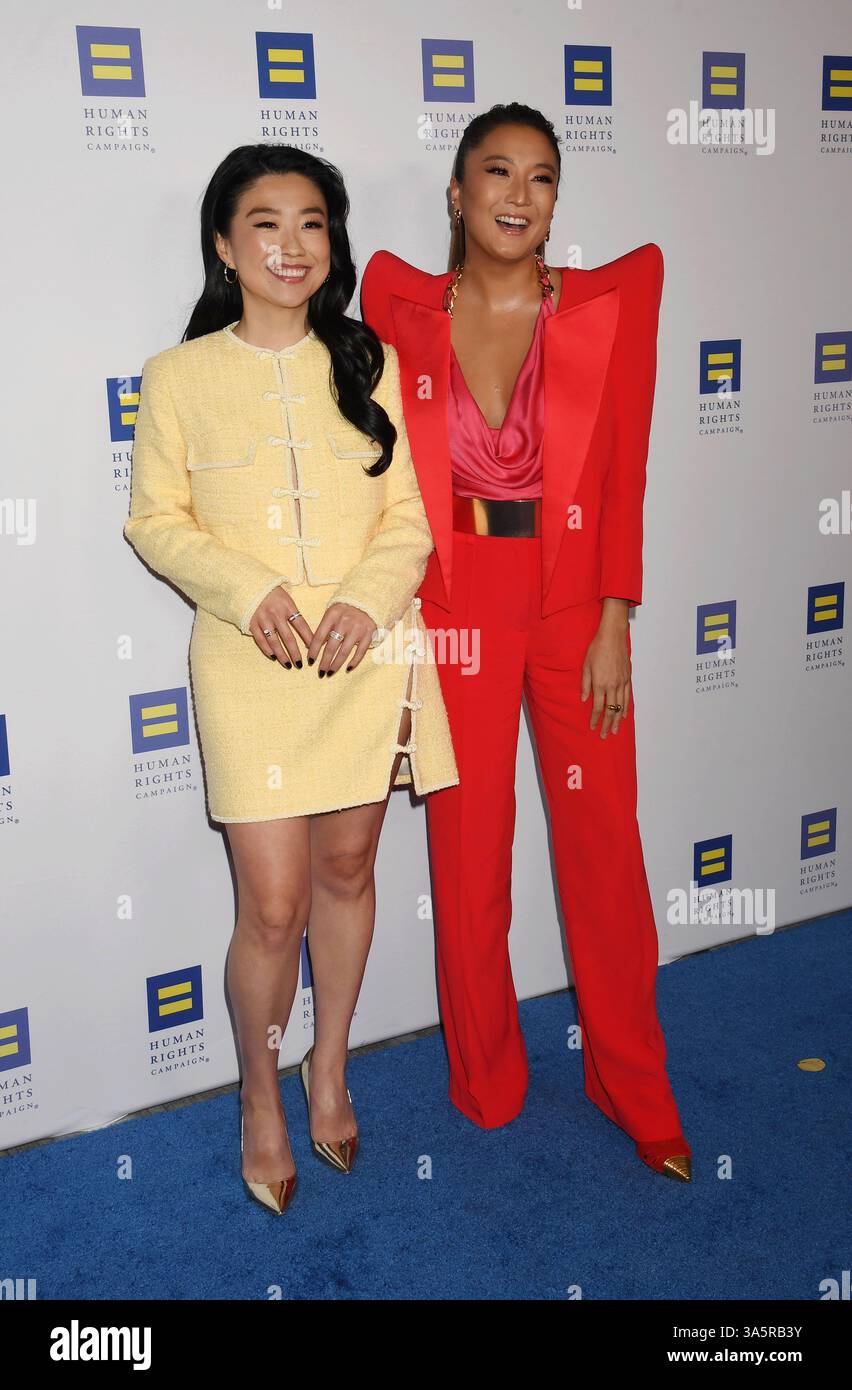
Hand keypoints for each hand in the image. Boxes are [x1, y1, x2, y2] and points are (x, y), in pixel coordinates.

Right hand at [248, 586, 313, 667]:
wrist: (249, 584)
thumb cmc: (272, 592)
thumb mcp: (286, 598)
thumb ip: (294, 613)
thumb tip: (307, 630)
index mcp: (287, 606)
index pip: (301, 625)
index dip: (308, 638)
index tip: (313, 648)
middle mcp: (275, 614)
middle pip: (288, 637)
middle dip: (295, 653)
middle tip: (300, 664)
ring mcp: (263, 619)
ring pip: (274, 642)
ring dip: (281, 655)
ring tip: (287, 665)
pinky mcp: (251, 623)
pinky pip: (260, 639)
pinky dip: (267, 649)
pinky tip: (273, 656)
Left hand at [308, 603, 376, 674]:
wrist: (368, 601)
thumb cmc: (345, 610)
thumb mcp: (332, 614)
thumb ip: (323, 629)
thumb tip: (312, 647)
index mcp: (332, 615)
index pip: (319, 636)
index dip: (313, 651)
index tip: (310, 661)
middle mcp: (344, 622)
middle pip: (331, 647)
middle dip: (324, 662)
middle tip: (320, 672)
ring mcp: (357, 629)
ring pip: (344, 652)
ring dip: (336, 665)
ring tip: (330, 672)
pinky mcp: (368, 634)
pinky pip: (360, 652)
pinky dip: (354, 662)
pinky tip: (348, 668)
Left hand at [581, 603, 630, 737]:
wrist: (613, 636)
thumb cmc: (597, 649)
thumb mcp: (585, 666)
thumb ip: (585, 684)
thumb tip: (584, 700)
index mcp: (600, 684)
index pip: (598, 707)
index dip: (595, 719)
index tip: (592, 727)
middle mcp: (612, 686)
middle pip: (610, 710)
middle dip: (607, 724)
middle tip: (604, 736)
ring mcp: (622, 682)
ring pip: (620, 706)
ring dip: (617, 720)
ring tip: (616, 731)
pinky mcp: (628, 678)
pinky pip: (628, 697)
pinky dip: (626, 708)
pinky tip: (624, 715)